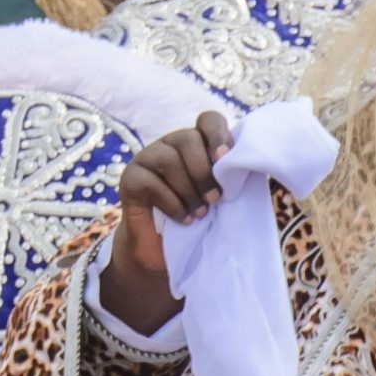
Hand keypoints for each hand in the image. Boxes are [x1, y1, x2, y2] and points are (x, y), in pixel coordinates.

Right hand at [100, 110, 232, 334]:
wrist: (161, 255)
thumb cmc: (195, 223)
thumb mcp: (217, 197)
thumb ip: (227, 177)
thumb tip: (246, 165)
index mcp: (196, 144)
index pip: (208, 120)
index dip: (218, 135)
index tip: (224, 159)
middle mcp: (170, 145)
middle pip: (188, 139)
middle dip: (204, 172)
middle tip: (214, 200)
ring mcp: (147, 158)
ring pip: (169, 159)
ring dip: (189, 190)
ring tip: (199, 214)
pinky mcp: (130, 178)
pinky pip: (152, 182)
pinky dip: (172, 204)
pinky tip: (182, 219)